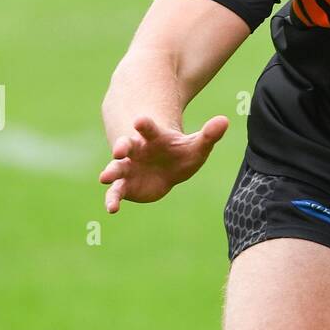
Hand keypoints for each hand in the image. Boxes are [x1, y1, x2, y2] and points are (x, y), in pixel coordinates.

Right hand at [99, 114, 228, 213]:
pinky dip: (113, 199)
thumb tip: (225, 120)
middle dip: (121, 146)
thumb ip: (209, 135)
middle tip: (118, 150)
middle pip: (126, 146)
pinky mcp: (126, 185)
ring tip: (104, 177)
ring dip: (111, 172)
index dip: (144, 124)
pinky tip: (111, 209)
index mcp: (152, 137)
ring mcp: (128, 167)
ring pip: (117, 168)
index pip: (147, 128)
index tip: (140, 121)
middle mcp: (136, 150)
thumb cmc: (180, 153)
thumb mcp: (197, 146)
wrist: (166, 169)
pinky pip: (117, 192)